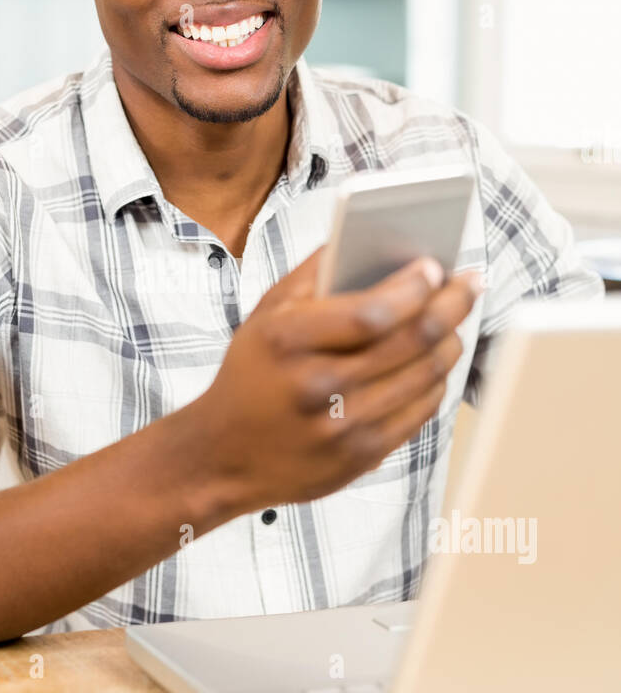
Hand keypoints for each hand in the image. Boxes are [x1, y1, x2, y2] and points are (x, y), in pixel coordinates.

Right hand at [192, 249, 483, 513]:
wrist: (223, 456)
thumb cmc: (250, 374)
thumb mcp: (264, 315)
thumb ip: (314, 273)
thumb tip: (371, 235)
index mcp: (287, 341)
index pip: (372, 311)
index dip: (415, 287)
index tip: (436, 266)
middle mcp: (316, 386)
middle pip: (412, 341)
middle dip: (452, 304)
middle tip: (468, 283)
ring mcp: (342, 427)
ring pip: (427, 375)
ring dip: (451, 339)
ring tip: (455, 319)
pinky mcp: (361, 457)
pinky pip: (421, 411)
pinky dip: (436, 379)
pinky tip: (435, 359)